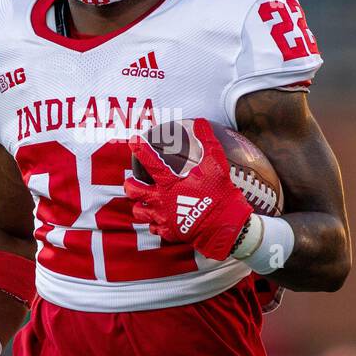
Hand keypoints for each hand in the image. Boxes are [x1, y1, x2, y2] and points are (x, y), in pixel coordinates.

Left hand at [124, 118, 253, 260]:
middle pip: (134, 192)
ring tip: (144, 202)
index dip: (140, 149)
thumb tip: (201, 122)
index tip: (133, 141)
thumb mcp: (216, 164)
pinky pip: (154, 229)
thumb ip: (207, 141)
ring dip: (140, 206)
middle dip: (130, 185)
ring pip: (140, 212)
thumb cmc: (220, 194)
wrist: (225, 226)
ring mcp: (164, 219)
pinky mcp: (170, 233)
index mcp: (170, 183)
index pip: (150, 162)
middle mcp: (162, 201)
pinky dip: (155, 224)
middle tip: (132, 181)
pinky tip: (159, 220)